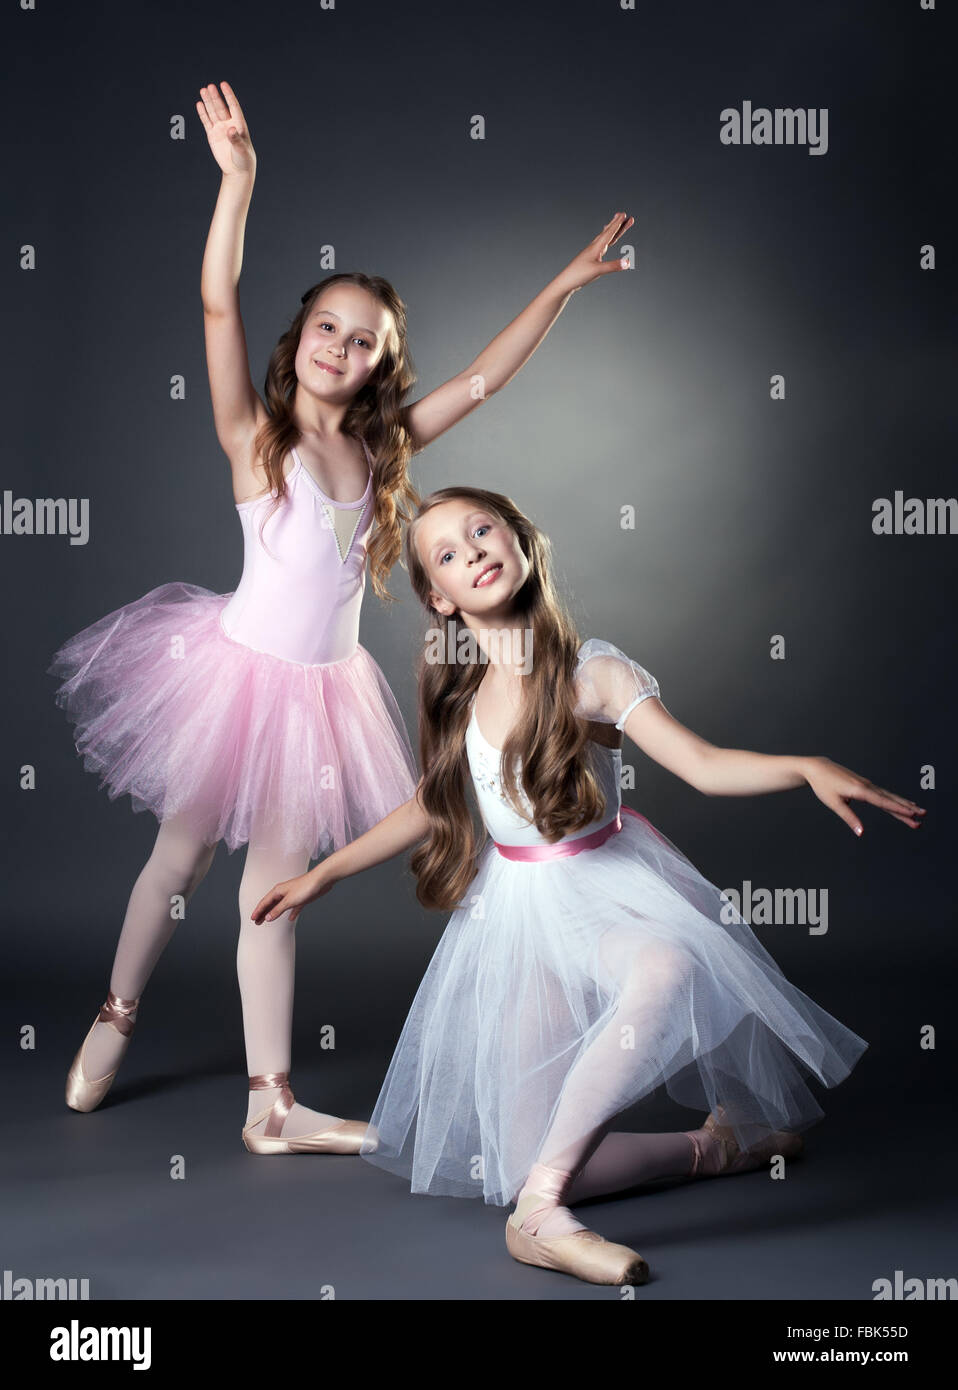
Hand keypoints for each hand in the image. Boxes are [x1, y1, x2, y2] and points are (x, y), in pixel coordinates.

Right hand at [196, 81, 256, 176]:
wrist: (237, 171)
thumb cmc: (244, 160)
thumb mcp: (242, 149)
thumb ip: (236, 139)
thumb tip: (230, 129)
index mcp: (239, 125)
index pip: (233, 106)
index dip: (228, 95)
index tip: (223, 84)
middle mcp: (229, 124)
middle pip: (221, 107)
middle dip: (216, 97)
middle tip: (210, 86)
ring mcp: (220, 129)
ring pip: (213, 112)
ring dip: (208, 102)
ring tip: (203, 90)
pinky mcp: (212, 135)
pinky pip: (207, 121)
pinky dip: (203, 113)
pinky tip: (200, 104)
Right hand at [250, 867, 334, 923]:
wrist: (321, 880)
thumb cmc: (305, 887)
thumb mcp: (289, 901)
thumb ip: (278, 910)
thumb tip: (268, 917)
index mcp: (278, 891)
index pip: (264, 902)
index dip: (258, 911)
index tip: (252, 919)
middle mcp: (283, 892)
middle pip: (270, 904)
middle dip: (263, 913)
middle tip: (257, 922)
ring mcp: (292, 895)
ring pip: (280, 906)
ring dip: (274, 913)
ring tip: (268, 920)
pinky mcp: (301, 898)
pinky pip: (293, 907)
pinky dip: (291, 913)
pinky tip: (290, 919)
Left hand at [555, 212, 634, 293]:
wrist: (566, 281)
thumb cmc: (579, 275)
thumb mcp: (597, 271)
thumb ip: (613, 266)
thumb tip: (628, 262)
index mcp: (596, 247)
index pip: (609, 233)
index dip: (617, 224)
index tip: (624, 215)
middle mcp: (594, 247)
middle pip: (608, 232)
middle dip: (617, 224)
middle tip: (625, 215)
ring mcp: (591, 252)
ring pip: (604, 238)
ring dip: (612, 230)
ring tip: (617, 223)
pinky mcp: (590, 258)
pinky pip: (601, 245)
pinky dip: (606, 240)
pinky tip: (606, 242)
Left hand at [803, 756, 926, 836]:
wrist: (818, 768)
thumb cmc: (823, 786)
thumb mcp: (834, 803)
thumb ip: (849, 818)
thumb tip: (861, 833)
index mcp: (860, 790)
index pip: (883, 802)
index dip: (898, 809)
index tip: (912, 813)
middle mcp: (867, 786)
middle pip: (890, 800)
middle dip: (906, 809)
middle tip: (922, 817)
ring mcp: (867, 784)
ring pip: (889, 796)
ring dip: (903, 804)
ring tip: (919, 812)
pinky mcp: (864, 785)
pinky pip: (883, 794)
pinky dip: (894, 799)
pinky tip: (902, 803)